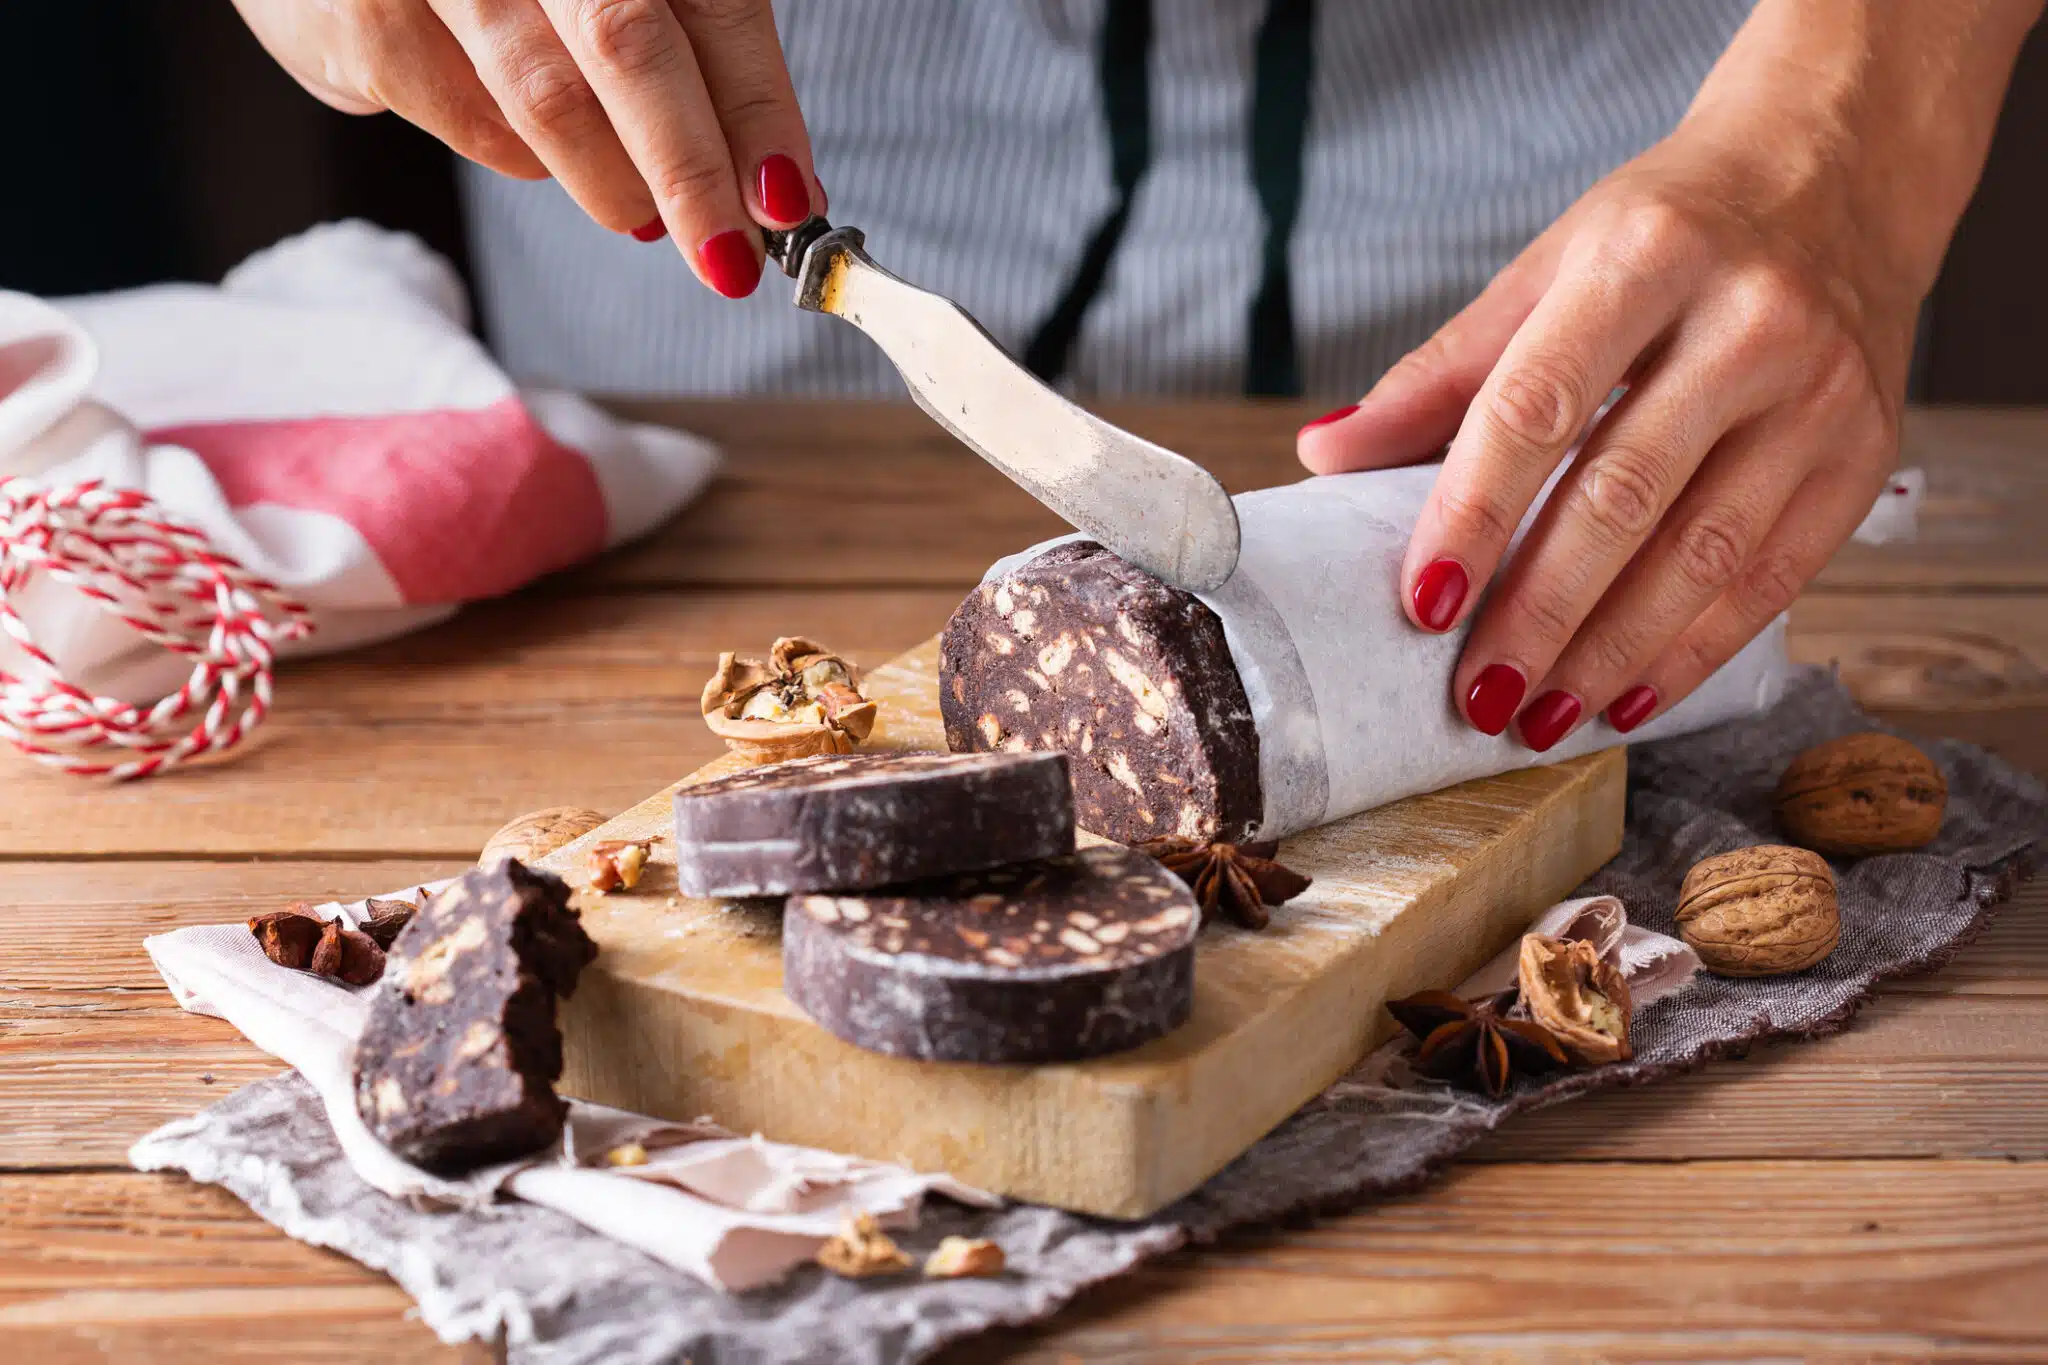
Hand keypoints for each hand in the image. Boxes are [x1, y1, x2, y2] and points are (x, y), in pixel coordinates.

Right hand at [232, 0, 820, 298]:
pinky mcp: (368, 17)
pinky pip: (471, 121)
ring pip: (550, 97)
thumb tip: (773, 186)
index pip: (716, 5)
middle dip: (691, 172)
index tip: (790, 203)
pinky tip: (539, 153)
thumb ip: (696, 63)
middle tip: (729, 261)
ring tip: (643, 218)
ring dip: (613, 183)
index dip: (758, 109)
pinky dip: (523, 159)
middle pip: (630, 43)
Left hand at [1295, 0, 2036, 750]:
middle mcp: (1748, 321)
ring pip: (1705, 554)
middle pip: (1624, 496)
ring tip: (1539, 718)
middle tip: (1476, 696)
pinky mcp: (1865, 453)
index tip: (1423, 604)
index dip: (1472, 514)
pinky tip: (1630, 698)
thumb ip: (1441, 372)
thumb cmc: (1670, 229)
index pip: (1537, 406)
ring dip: (1612, 654)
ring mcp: (1819, 392)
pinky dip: (1694, 652)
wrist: (1838, 172)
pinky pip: (1774, 578)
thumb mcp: (1549, 266)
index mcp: (1646, 256)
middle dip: (1541, 614)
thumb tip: (1325, 454)